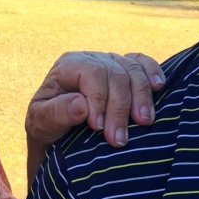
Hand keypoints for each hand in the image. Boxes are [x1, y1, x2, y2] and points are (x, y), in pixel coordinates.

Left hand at [23, 51, 164, 184]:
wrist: (58, 132)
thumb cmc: (47, 126)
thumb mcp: (40, 123)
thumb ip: (56, 113)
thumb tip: (81, 105)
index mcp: (68, 66)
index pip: (92, 74)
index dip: (99, 99)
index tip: (97, 128)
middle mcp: (91, 59)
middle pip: (116, 74)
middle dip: (120, 108)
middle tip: (118, 139)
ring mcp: (110, 62)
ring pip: (133, 70)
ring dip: (141, 98)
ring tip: (144, 123)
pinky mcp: (125, 70)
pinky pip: (142, 63)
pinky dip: (152, 72)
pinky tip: (158, 87)